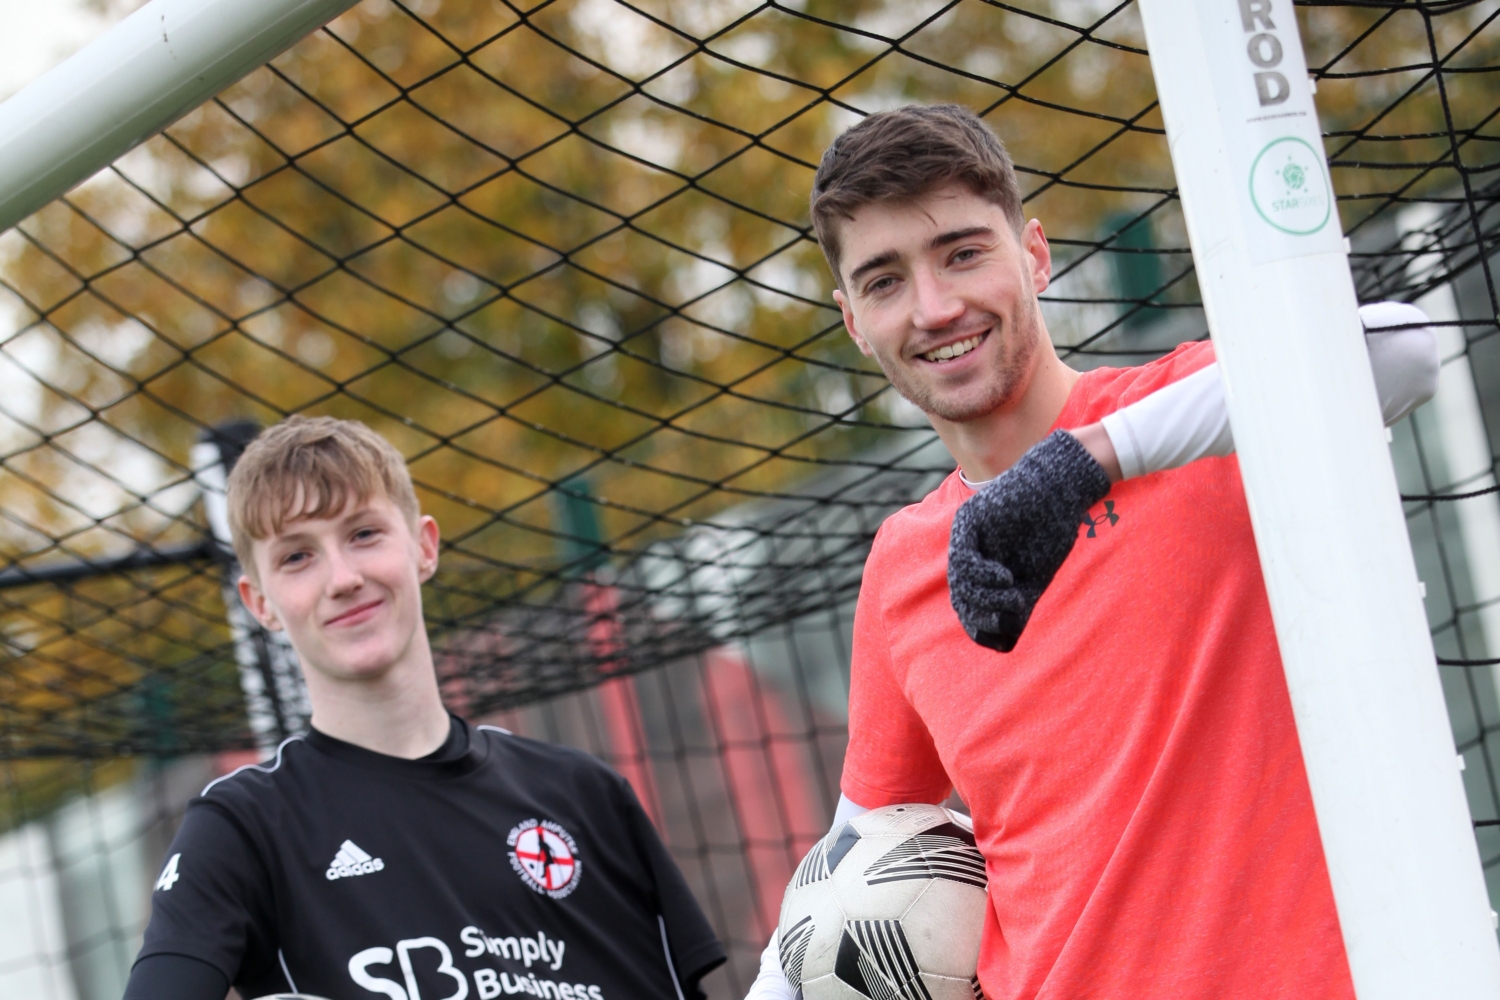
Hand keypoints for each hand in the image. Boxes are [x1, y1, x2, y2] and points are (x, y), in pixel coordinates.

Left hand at [948, 430, 1111, 650]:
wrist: (1061, 488)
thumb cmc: (1050, 531)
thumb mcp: (1034, 576)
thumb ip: (1017, 605)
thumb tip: (1003, 643)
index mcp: (983, 570)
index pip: (969, 606)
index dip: (981, 628)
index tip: (1004, 637)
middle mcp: (969, 553)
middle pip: (961, 597)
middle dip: (981, 617)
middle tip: (1008, 620)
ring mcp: (966, 536)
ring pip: (960, 581)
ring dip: (985, 598)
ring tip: (1013, 599)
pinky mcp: (969, 519)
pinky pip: (964, 557)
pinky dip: (983, 575)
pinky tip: (1006, 579)